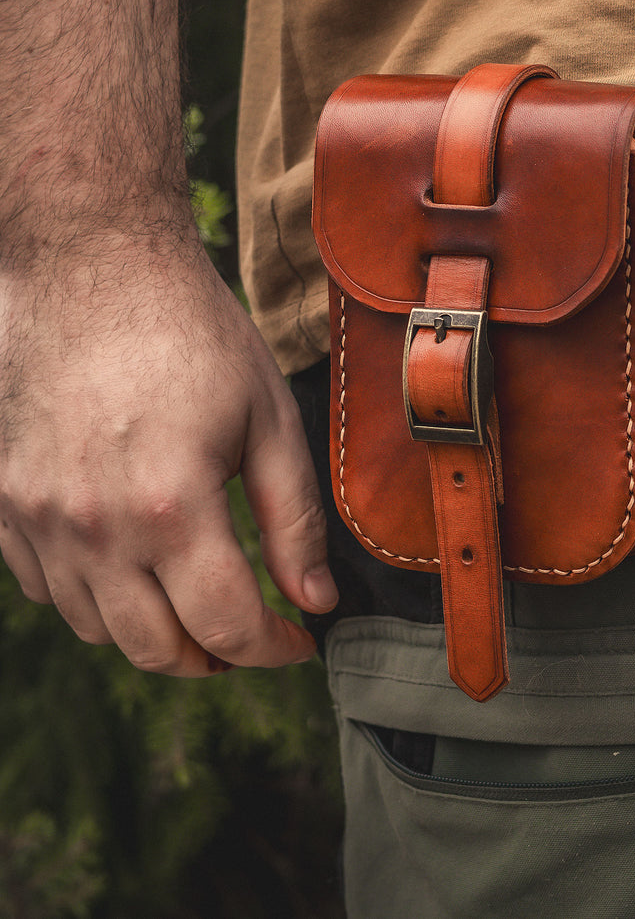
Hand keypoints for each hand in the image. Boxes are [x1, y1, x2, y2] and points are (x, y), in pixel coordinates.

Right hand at [0, 234, 337, 675]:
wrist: (92, 263)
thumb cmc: (191, 331)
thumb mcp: (267, 417)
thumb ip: (293, 519)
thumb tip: (316, 599)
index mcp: (169, 506)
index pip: (226, 627)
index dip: (273, 649)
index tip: (298, 641)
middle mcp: (91, 527)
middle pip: (154, 648)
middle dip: (213, 657)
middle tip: (246, 635)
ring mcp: (34, 517)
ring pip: (96, 626)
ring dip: (152, 631)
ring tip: (193, 600)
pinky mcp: (2, 498)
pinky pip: (44, 587)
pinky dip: (93, 595)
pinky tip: (130, 563)